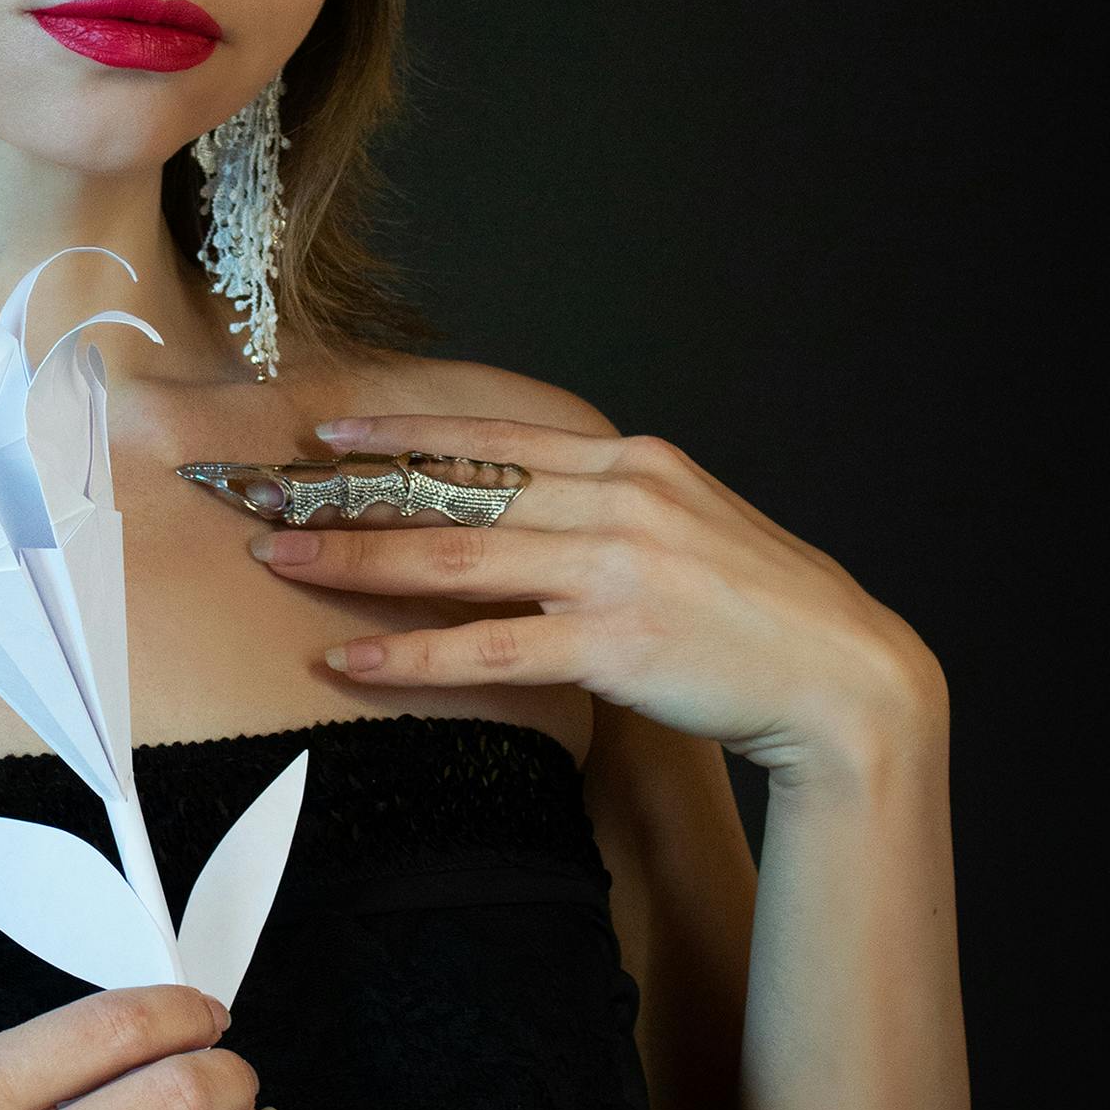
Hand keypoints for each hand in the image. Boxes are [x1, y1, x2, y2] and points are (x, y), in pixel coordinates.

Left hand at [251, 417, 943, 780]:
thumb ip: (609, 507)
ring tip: (282, 564)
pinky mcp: (616, 643)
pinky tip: (350, 658)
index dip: (404, 433)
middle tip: (266, 501)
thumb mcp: (688, 524)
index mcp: (634, 461)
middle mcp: (620, 500)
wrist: (844, 676)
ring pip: (459, 559)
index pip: (495, 437)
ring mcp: (617, 569)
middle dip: (352, 498)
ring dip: (360, 562)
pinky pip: (490, 648)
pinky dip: (411, 652)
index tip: (326, 434)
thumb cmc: (760, 610)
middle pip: (458, 493)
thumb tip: (528, 507)